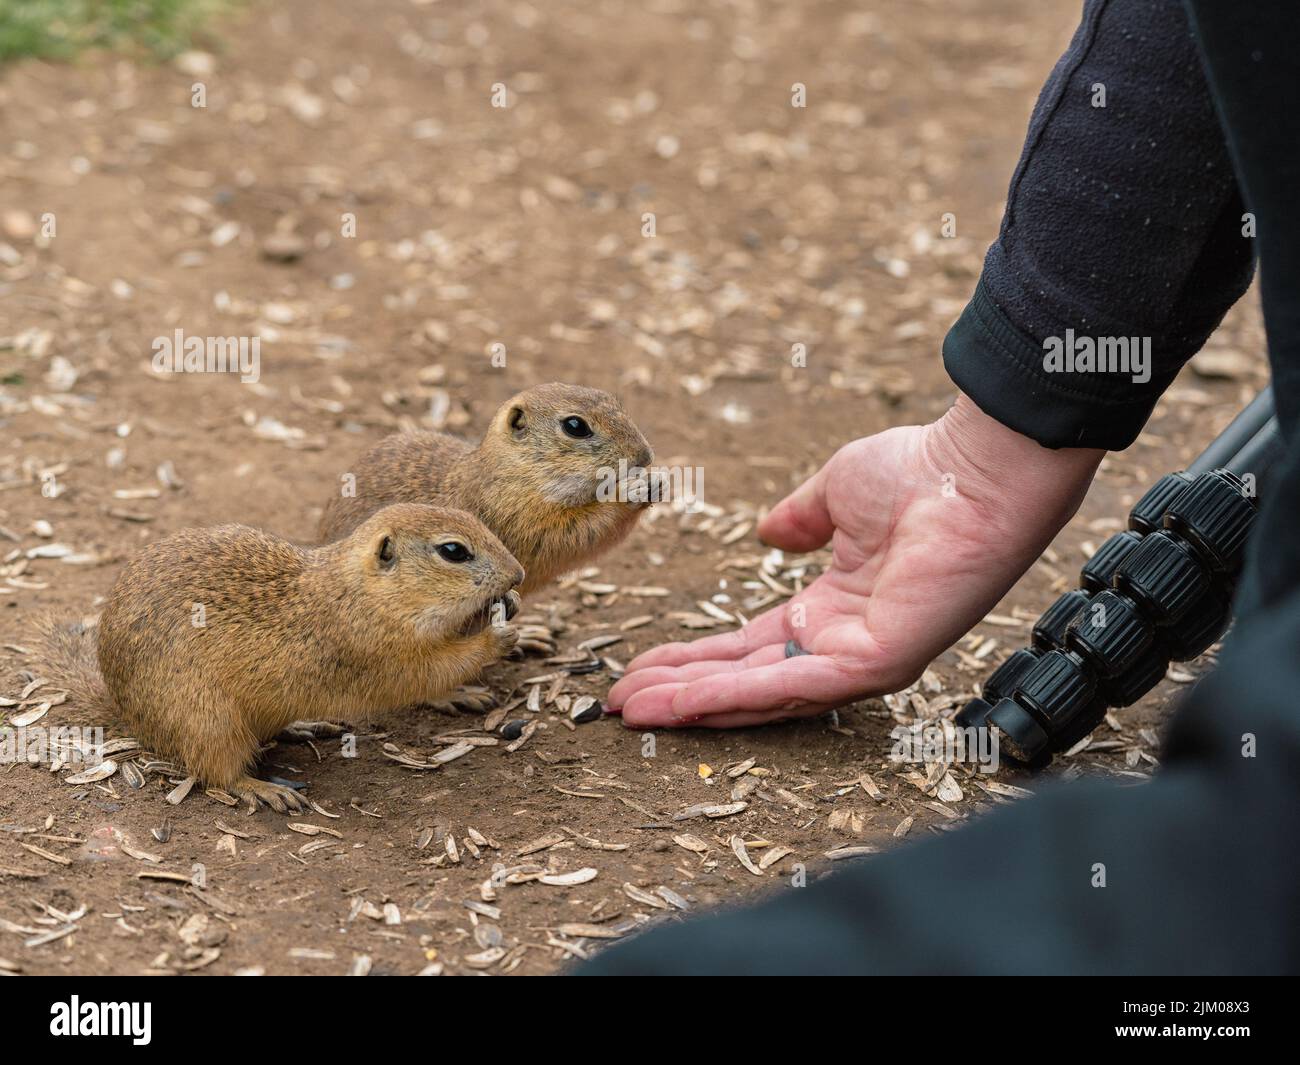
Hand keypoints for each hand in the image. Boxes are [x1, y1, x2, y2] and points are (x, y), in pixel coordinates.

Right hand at [607, 394, 1103, 727]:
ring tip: (635, 710)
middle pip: (744, 680)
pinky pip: (794, 688)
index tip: (641, 668)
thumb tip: (767, 531)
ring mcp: (859, 659)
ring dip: (694, 703)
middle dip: (680, 691)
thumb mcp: (835, 494)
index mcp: (831, 608)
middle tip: (620, 704)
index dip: (692, 658)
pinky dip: (734, 696)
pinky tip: (684, 700)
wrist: (974, 469)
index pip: (748, 648)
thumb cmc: (919, 474)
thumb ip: (799, 520)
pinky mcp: (876, 664)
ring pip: (762, 694)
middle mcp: (840, 642)